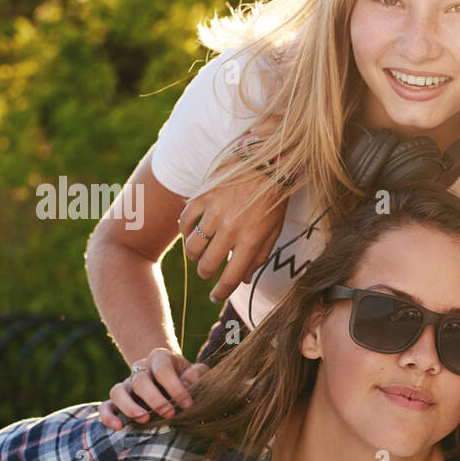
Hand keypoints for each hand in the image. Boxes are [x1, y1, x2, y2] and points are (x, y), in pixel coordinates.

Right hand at [97, 349, 208, 430]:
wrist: (172, 378)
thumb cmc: (187, 377)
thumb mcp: (196, 372)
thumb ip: (196, 374)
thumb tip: (187, 383)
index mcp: (160, 358)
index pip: (163, 370)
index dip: (175, 387)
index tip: (188, 405)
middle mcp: (140, 369)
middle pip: (140, 380)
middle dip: (154, 399)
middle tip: (169, 414)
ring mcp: (127, 384)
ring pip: (117, 391)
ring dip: (129, 407)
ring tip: (144, 420)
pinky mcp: (118, 400)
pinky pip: (106, 405)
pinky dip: (108, 416)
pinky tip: (118, 427)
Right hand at [177, 130, 290, 302]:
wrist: (267, 163)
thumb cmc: (273, 200)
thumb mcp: (274, 231)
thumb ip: (259, 256)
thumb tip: (244, 279)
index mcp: (251, 239)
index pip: (231, 276)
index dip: (221, 291)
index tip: (216, 297)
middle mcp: (231, 228)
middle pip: (207, 265)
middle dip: (206, 274)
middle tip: (208, 272)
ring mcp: (214, 212)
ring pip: (193, 247)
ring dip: (195, 256)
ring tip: (200, 254)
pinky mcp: (203, 196)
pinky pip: (185, 221)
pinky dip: (185, 231)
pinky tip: (192, 233)